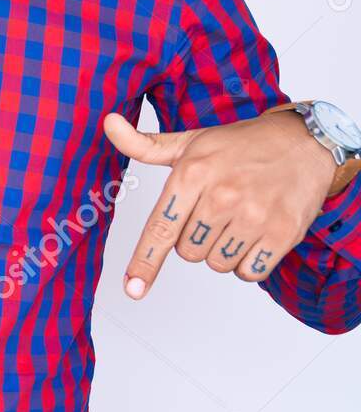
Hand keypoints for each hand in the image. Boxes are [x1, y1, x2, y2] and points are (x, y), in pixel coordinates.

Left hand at [103, 109, 336, 297]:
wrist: (304, 143)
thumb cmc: (240, 145)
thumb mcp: (189, 142)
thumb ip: (144, 144)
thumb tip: (108, 123)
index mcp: (192, 174)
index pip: (160, 228)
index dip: (145, 261)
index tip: (133, 288)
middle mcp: (222, 195)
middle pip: (187, 252)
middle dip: (194, 239)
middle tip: (214, 211)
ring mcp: (254, 215)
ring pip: (216, 264)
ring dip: (222, 250)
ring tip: (238, 217)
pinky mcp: (283, 233)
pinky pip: (249, 272)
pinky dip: (249, 261)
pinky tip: (256, 232)